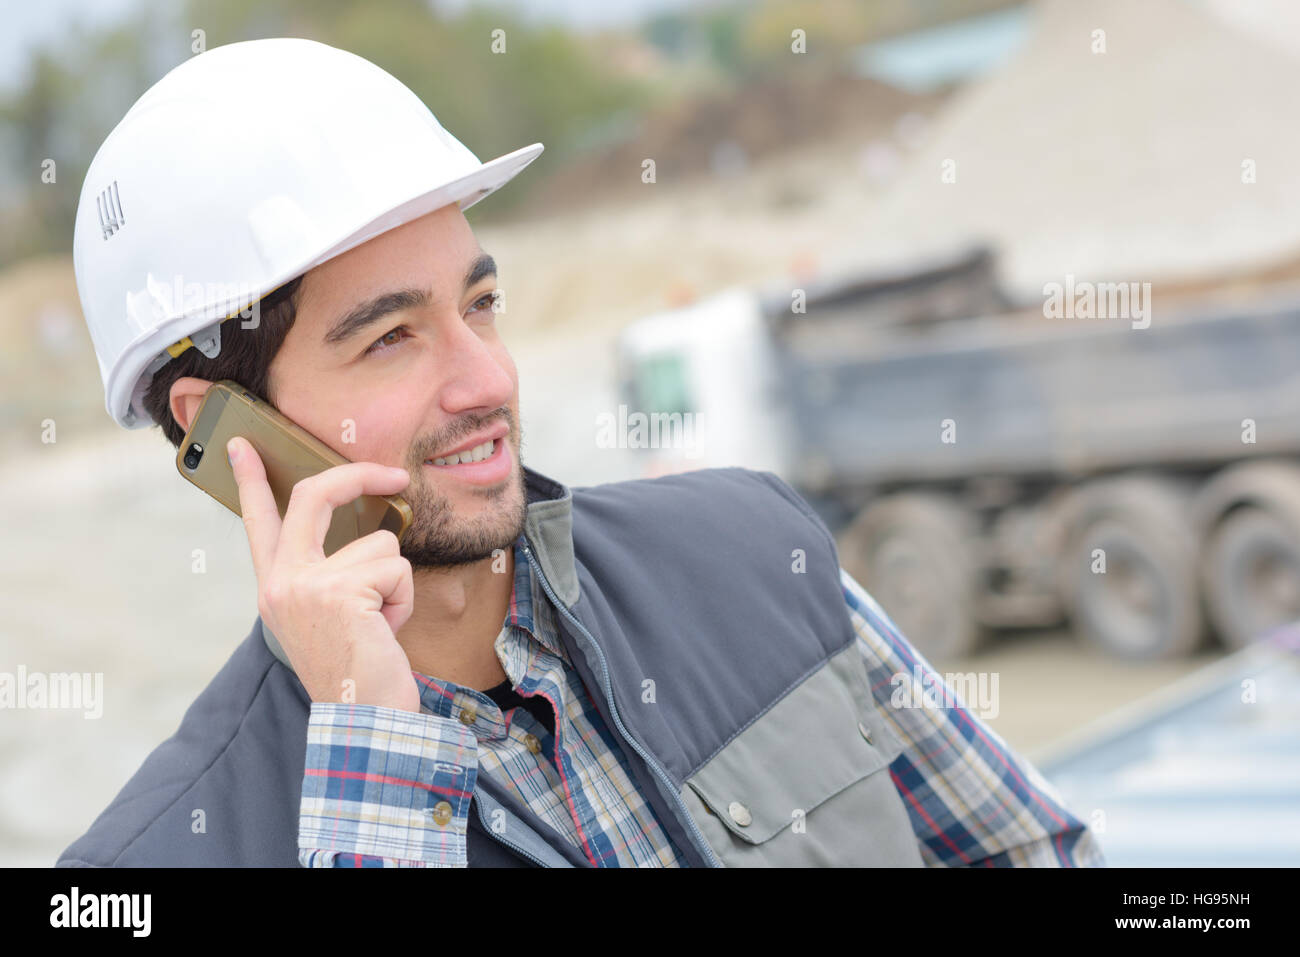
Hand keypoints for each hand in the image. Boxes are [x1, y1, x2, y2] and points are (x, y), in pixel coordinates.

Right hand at [226, 435, 420, 712]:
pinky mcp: (339, 591)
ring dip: (395, 582)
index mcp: (276, 587)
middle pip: (315, 496)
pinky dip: (404, 599)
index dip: (252, 479)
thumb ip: (334, 573)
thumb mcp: (334, 614)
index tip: (240, 445)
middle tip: (395, 476)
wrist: (362, 718)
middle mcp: (282, 582)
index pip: (259, 521)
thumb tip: (371, 533)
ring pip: (379, 543)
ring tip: (380, 622)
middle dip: (360, 476)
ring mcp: (306, 584)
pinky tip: (386, 630)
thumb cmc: (357, 666)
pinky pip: (395, 568)